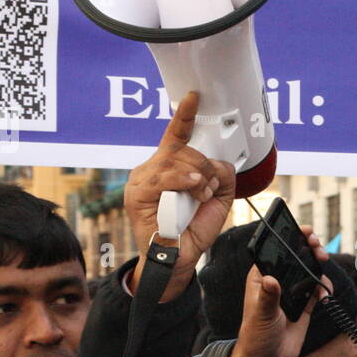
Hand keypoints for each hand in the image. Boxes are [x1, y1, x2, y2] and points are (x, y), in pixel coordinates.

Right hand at [125, 92, 234, 302]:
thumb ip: (220, 175)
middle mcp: (152, 169)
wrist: (179, 258)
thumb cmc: (192, 229)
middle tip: (207, 188)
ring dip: (196, 177)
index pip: (176, 136)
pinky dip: (182, 181)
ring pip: (174, 160)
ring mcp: (141, 180)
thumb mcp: (217, 197)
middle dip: (203, 165)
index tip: (192, 97)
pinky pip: (162, 177)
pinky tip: (191, 188)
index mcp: (169, 167)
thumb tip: (216, 164)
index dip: (184, 116)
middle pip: (182, 149)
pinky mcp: (136, 194)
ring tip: (199, 195)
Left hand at [228, 226, 331, 356]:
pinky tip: (325, 291)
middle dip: (308, 248)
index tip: (303, 230)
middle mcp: (277, 282)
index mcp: (262, 278)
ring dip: (318, 265)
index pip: (275, 250)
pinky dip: (324, 286)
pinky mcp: (304, 305)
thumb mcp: (261, 315)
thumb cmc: (255, 336)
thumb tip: (271, 280)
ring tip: (323, 263)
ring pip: (308, 270)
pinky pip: (317, 289)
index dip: (289, 237)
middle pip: (295, 256)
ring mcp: (291, 293)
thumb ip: (268, 297)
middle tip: (317, 247)